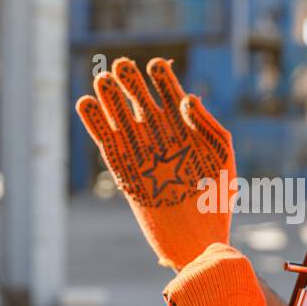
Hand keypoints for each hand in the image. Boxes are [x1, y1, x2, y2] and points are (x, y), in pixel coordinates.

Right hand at [76, 57, 235, 270]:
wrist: (199, 242)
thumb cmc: (217, 201)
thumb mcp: (220, 156)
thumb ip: (206, 124)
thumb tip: (187, 98)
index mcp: (187, 135)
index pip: (170, 98)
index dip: (161, 80)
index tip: (155, 65)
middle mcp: (161, 143)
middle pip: (141, 104)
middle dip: (131, 83)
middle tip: (120, 63)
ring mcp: (141, 158)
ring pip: (121, 120)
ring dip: (110, 99)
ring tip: (102, 78)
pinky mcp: (125, 175)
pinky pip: (106, 145)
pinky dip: (95, 125)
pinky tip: (86, 103)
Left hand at [162, 243, 266, 305]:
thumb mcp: (251, 294)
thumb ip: (236, 278)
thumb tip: (227, 276)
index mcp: (235, 261)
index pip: (218, 252)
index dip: (217, 268)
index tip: (218, 282)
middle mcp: (212, 261)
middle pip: (200, 263)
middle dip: (203, 281)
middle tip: (210, 304)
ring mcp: (191, 273)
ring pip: (188, 279)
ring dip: (191, 294)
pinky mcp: (175, 288)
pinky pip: (175, 293)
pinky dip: (180, 305)